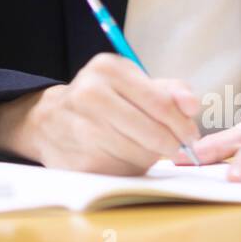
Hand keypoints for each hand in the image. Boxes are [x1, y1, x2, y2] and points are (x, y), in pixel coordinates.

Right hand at [0, 53, 202, 174]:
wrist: (48, 121)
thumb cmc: (102, 100)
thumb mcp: (132, 83)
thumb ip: (169, 91)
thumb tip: (191, 106)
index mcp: (107, 69)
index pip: (159, 102)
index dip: (182, 124)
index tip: (192, 136)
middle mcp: (89, 94)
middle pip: (151, 132)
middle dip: (172, 145)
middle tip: (178, 150)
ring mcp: (80, 128)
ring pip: (139, 154)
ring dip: (151, 158)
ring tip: (146, 150)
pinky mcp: (77, 160)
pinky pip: (122, 171)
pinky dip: (131, 169)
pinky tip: (125, 158)